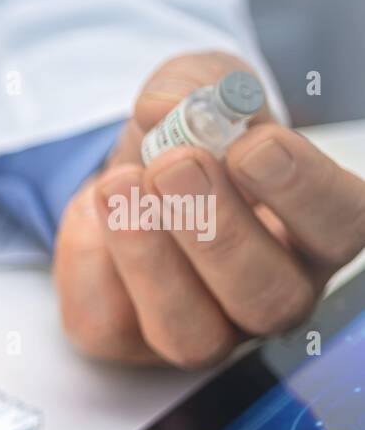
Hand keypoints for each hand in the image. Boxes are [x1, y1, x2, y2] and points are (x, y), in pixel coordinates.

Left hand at [54, 51, 364, 366]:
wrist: (119, 180)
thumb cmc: (181, 141)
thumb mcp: (191, 93)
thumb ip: (191, 86)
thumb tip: (165, 105)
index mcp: (312, 231)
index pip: (342, 225)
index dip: (303, 190)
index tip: (254, 145)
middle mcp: (269, 293)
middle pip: (270, 298)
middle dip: (218, 230)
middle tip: (174, 165)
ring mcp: (203, 330)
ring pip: (193, 335)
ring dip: (150, 260)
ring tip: (118, 184)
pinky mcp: (129, 343)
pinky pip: (111, 323)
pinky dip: (92, 262)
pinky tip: (90, 212)